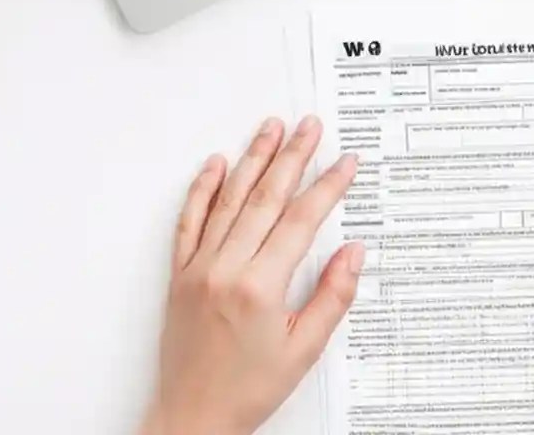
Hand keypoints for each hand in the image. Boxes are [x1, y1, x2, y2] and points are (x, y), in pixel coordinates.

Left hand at [140, 116, 363, 434]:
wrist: (192, 419)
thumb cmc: (246, 391)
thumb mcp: (303, 350)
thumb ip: (332, 297)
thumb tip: (353, 253)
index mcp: (260, 287)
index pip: (301, 221)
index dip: (327, 187)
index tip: (346, 164)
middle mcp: (225, 270)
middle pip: (265, 198)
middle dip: (293, 157)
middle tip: (311, 127)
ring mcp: (198, 268)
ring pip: (229, 200)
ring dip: (253, 159)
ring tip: (271, 129)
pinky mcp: (180, 275)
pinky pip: (190, 221)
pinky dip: (203, 189)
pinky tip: (215, 164)